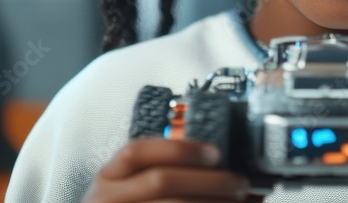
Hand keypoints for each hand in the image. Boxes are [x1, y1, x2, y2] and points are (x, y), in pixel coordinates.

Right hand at [82, 137, 263, 201]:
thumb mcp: (136, 186)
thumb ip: (169, 170)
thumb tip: (224, 160)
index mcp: (110, 177)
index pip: (136, 152)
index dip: (179, 149)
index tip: (214, 153)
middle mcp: (108, 199)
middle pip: (161, 181)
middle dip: (208, 180)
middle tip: (239, 182)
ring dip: (213, 202)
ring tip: (238, 200)